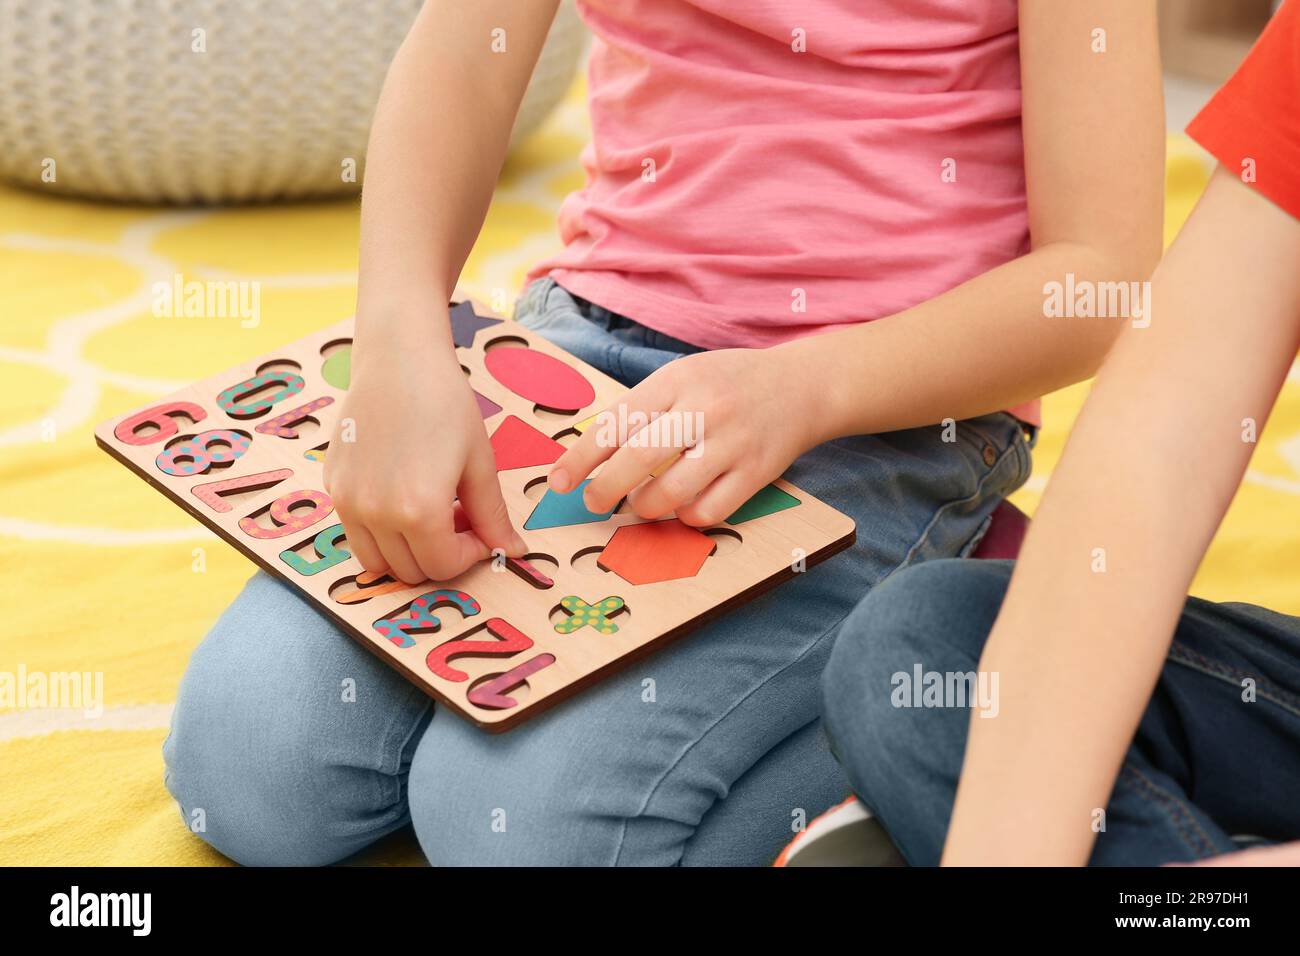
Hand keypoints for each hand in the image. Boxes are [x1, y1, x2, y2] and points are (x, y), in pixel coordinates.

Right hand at [324, 328, 525, 584]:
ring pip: (376, 561)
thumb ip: (492, 515)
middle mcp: (375, 513)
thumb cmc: (445, 404)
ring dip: (407, 550)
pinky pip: (357, 530)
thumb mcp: (479, 462)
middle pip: (409, 571)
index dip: (470, 554)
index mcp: (418, 510)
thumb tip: (513, 551)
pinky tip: (402, 491)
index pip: (443, 567)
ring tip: (430, 511)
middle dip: (440, 554)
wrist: (397, 360)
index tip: (481, 530)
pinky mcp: (332, 486)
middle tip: (458, 517)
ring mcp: (347, 501)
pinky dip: (381, 529)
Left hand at [549, 345, 827, 524]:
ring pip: (671, 493)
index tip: (559, 483)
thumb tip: (590, 455)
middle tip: (594, 502)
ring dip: (645, 508)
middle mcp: (703, 409)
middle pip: (637, 460)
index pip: (616, 423)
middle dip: (605, 489)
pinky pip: (708, 511)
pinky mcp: (756, 472)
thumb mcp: (683, 377)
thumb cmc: (728, 384)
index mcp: (676, 380)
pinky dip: (686, 517)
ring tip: (639, 506)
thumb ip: (643, 409)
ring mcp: (732, 442)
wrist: (803, 385)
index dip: (580, 459)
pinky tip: (682, 508)